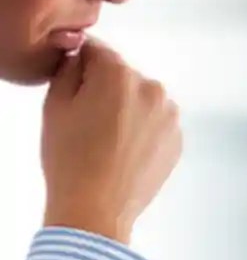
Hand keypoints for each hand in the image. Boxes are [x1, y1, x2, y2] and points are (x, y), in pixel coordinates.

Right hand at [41, 40, 181, 244]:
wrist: (96, 208)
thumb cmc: (71, 159)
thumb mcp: (55, 104)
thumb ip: (70, 68)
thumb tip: (82, 55)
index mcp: (120, 74)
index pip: (97, 51)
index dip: (82, 65)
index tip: (75, 84)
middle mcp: (153, 89)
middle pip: (123, 76)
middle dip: (106, 90)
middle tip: (88, 122)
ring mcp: (170, 116)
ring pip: (142, 100)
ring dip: (128, 110)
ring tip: (107, 141)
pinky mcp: (177, 140)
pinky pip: (156, 124)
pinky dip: (143, 131)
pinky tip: (124, 152)